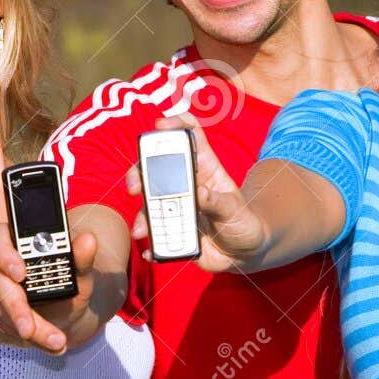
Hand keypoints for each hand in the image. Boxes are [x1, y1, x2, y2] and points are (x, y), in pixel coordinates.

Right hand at [0, 221, 97, 354]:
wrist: (67, 312)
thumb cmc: (68, 285)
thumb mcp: (79, 273)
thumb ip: (81, 258)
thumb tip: (88, 241)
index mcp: (14, 242)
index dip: (5, 255)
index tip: (21, 274)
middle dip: (14, 307)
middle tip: (30, 326)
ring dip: (23, 327)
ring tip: (55, 339)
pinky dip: (21, 338)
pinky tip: (44, 342)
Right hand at [126, 117, 264, 271]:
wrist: (243, 253)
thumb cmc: (243, 223)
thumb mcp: (237, 211)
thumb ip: (219, 202)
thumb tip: (200, 194)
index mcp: (205, 167)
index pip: (189, 135)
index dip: (175, 125)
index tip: (160, 125)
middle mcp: (186, 183)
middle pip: (156, 167)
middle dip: (139, 172)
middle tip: (135, 186)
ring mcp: (176, 206)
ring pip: (150, 203)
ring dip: (142, 215)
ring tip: (142, 230)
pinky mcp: (172, 230)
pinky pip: (156, 234)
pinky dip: (152, 243)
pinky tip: (152, 251)